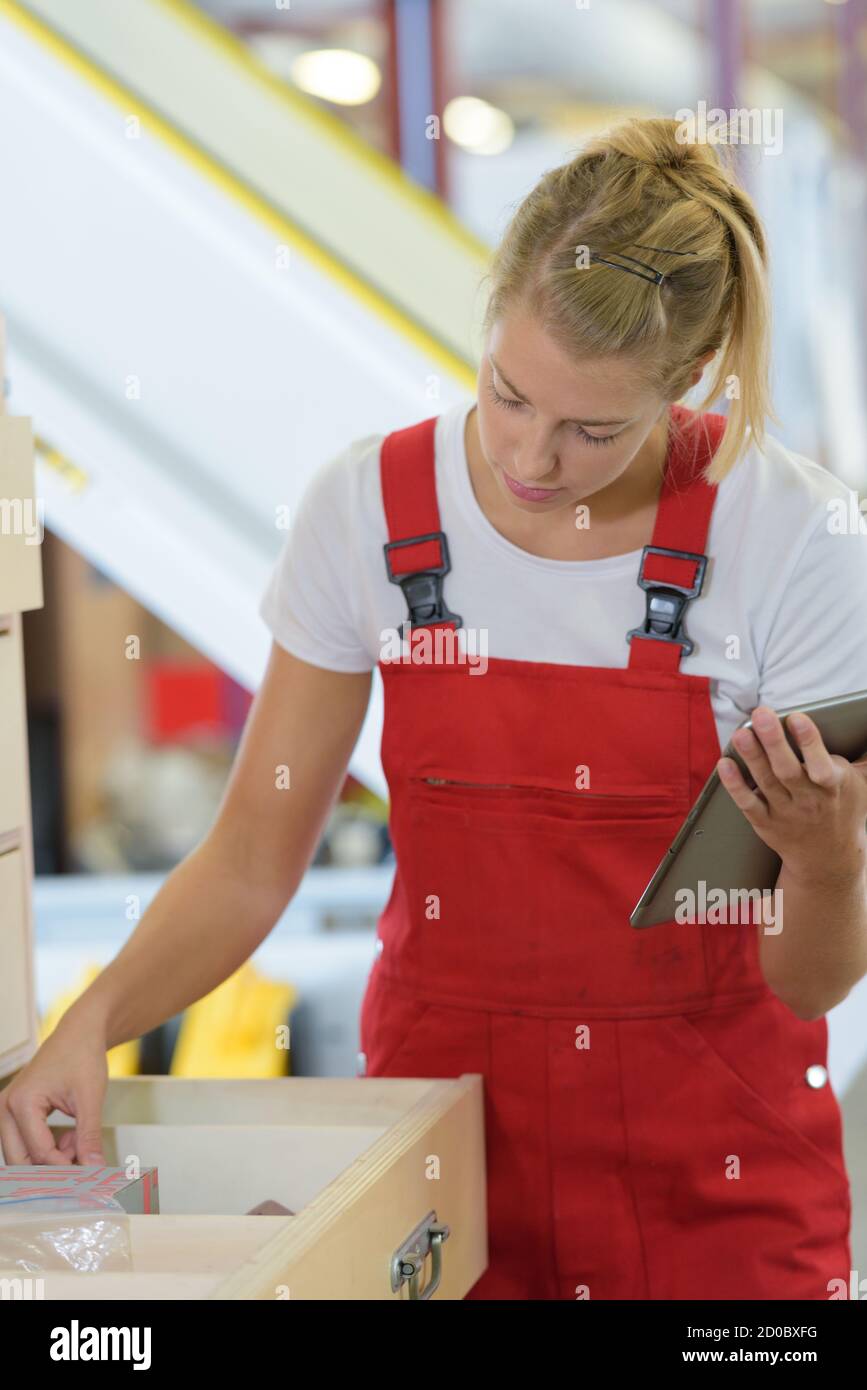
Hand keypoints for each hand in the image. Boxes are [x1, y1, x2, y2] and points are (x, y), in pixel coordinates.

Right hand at [0, 1020, 108, 1164]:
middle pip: (20, 1160)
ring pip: (21, 1155)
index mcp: (21, 1103)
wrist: (79, 1034)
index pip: (39, 1152)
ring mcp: (6, 1110)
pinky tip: (70, 1135)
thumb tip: (94, 1168)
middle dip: (52, 1165)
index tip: (88, 1173)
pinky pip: (25, 1143)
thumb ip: (89, 1137)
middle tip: (82, 1160)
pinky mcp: (13, 1113)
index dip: (65, 1167)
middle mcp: (5, 1108)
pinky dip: (47, 1147)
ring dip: (50, 1157)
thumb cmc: (82, 1056)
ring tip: (78, 1139)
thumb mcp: (90, 1099)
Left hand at [717, 705, 866, 882]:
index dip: (809, 741)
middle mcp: (808, 800)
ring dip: (752, 756)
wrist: (829, 858)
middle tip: (760, 715)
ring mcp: (785, 812)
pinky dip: (735, 785)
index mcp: (833, 787)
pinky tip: (725, 764)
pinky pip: (747, 803)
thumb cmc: (843, 809)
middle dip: (773, 741)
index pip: (821, 764)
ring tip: (741, 733)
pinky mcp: (765, 822)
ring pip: (766, 782)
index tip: (796, 717)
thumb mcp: (861, 785)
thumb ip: (863, 760)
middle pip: (787, 769)